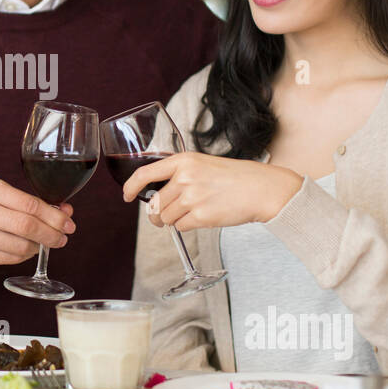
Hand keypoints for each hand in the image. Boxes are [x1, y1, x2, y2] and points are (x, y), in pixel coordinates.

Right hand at [0, 175, 74, 266]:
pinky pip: (10, 259)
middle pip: (27, 228)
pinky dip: (24, 255)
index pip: (30, 205)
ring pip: (21, 247)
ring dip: (38, 246)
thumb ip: (26, 200)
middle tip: (63, 237)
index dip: (54, 216)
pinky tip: (26, 248)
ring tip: (42, 242)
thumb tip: (63, 212)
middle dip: (52, 235)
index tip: (68, 222)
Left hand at [121, 152, 302, 230]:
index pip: (145, 173)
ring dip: (174, 220)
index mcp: (183, 161)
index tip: (127, 195)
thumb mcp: (203, 164)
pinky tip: (203, 217)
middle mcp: (184, 178)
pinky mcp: (201, 216)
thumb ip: (180, 175)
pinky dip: (188, 226)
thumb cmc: (234, 177)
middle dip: (157, 214)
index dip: (131, 186)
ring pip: (166, 218)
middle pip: (155, 204)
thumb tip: (158, 195)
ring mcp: (192, 197)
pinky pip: (181, 227)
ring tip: (193, 212)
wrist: (260, 189)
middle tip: (166, 216)